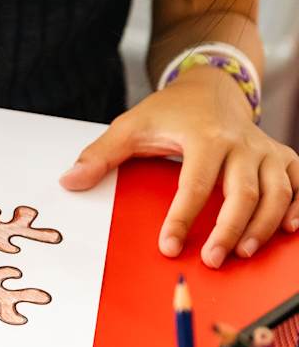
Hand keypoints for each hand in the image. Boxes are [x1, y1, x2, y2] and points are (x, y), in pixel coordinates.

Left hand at [60, 67, 298, 266]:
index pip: (195, 184)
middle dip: (229, 229)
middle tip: (213, 259)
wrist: (210, 87)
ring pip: (277, 192)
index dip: (182, 218)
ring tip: (243, 252)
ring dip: (263, 226)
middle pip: (244, 192)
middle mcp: (241, 144)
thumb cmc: (169, 112)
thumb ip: (101, 154)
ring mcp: (265, 151)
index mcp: (203, 136)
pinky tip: (288, 231)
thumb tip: (69, 180)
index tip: (168, 246)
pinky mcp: (282, 157)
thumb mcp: (130, 126)